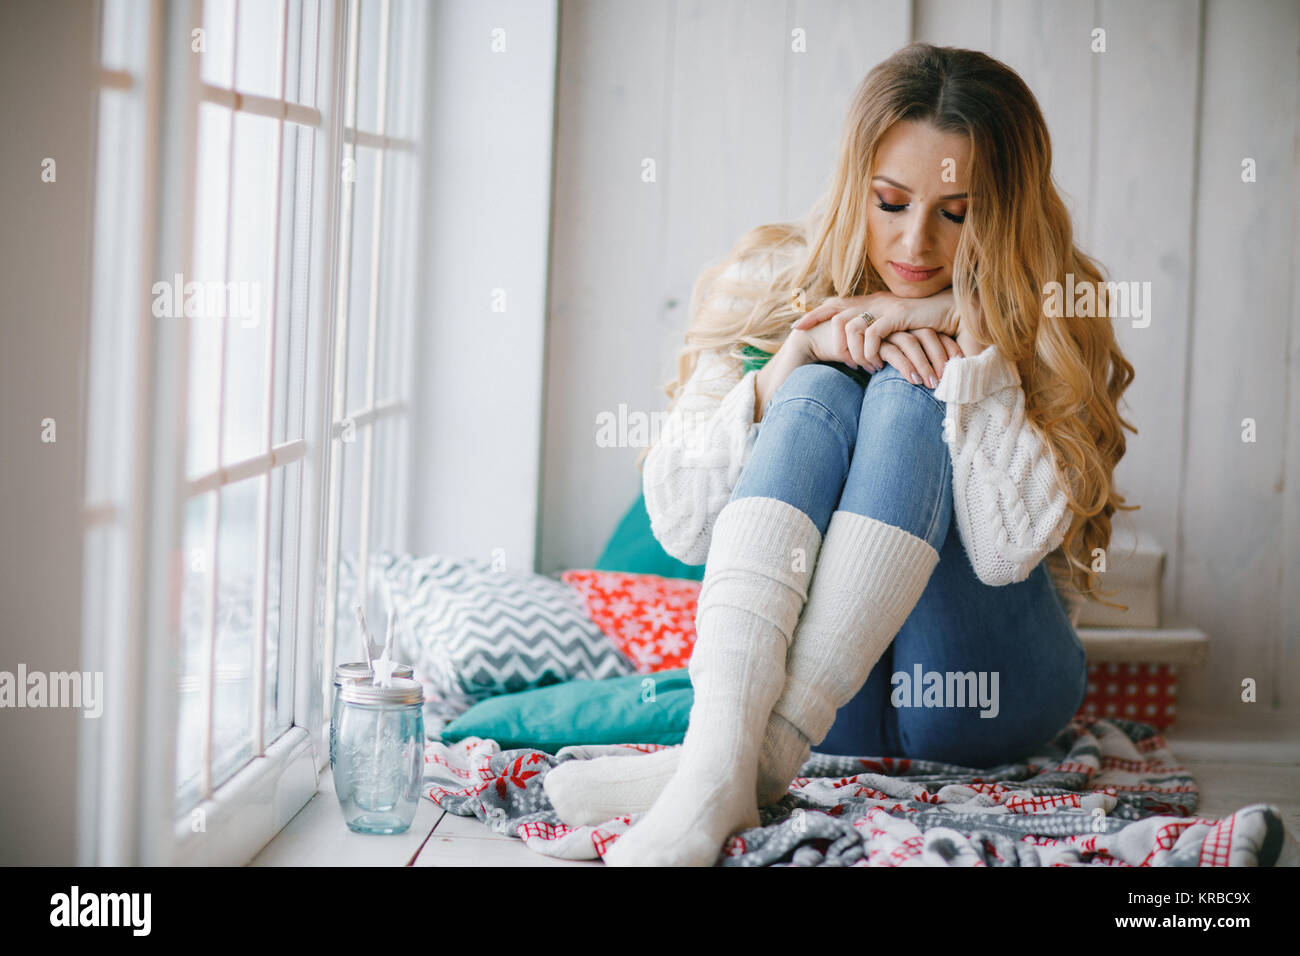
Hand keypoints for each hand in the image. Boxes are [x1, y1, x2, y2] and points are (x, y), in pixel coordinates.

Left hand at [790, 289, 962, 386]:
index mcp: (872, 303)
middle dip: (821, 329)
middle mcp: (875, 301)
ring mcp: (885, 307)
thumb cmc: (928, 325)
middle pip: (835, 311)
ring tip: (862, 368)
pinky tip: (874, 364)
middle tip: (817, 348)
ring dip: (852, 351)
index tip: (796, 327)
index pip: (836, 304)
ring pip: (850, 326)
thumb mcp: (897, 331)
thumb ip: (879, 337)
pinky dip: (868, 351)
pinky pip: (872, 333)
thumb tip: (861, 353)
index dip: (815, 314)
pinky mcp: (898, 316)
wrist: (956, 312)